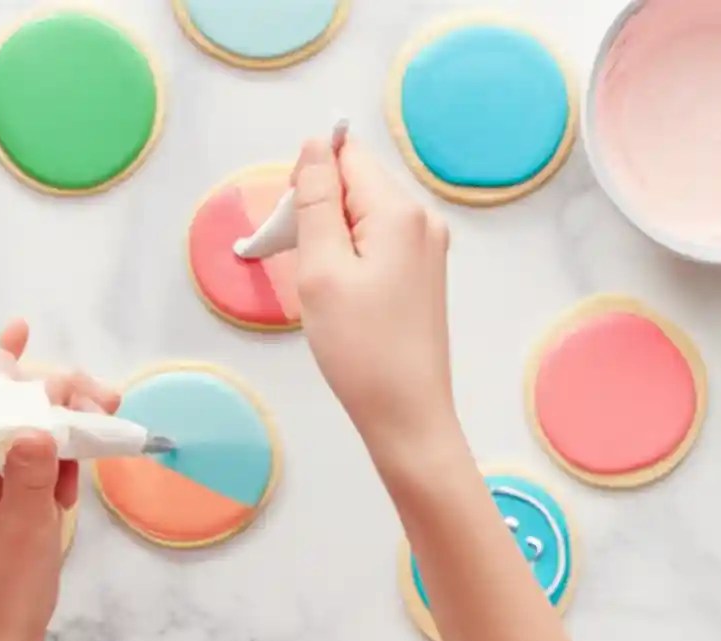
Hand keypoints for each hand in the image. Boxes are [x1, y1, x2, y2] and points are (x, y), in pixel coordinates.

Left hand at [0, 320, 118, 640]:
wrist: (4, 630)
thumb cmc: (5, 580)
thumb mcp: (22, 525)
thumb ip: (29, 475)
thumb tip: (37, 426)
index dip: (3, 359)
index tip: (22, 327)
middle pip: (23, 406)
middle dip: (64, 394)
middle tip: (106, 402)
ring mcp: (3, 477)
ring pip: (42, 429)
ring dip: (73, 425)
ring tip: (106, 427)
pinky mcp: (22, 494)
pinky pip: (49, 459)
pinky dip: (70, 459)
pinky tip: (78, 482)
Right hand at [292, 140, 458, 470]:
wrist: (407, 414)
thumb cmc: (360, 349)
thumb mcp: (321, 269)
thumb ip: (315, 200)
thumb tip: (315, 146)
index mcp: (399, 211)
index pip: (346, 155)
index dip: (309, 179)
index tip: (293, 227)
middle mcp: (422, 220)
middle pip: (356, 182)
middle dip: (318, 209)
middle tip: (300, 262)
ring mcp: (427, 248)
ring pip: (364, 214)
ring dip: (331, 236)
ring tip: (319, 284)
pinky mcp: (422, 274)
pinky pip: (377, 242)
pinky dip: (350, 256)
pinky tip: (339, 294)